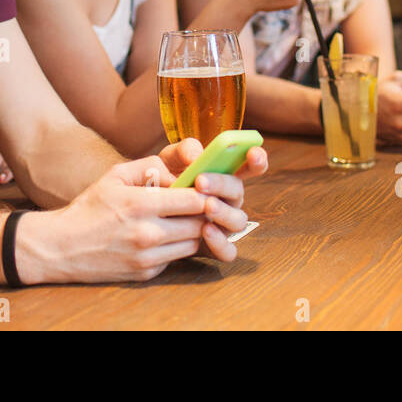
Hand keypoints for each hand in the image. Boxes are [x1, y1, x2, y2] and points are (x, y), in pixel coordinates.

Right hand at [18, 156, 214, 283]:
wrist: (61, 246)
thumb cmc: (89, 207)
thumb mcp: (115, 175)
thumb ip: (150, 165)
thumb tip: (179, 171)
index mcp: (141, 204)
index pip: (195, 200)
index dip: (205, 193)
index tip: (203, 188)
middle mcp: (148, 233)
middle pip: (200, 224)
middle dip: (204, 212)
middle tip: (199, 203)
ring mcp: (148, 257)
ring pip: (193, 243)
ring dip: (193, 230)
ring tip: (182, 218)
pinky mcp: (146, 273)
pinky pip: (176, 258)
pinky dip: (176, 246)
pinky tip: (164, 235)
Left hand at [157, 137, 266, 260]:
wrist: (144, 211)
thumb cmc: (162, 180)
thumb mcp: (169, 159)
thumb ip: (183, 151)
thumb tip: (196, 156)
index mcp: (224, 175)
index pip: (250, 165)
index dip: (257, 159)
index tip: (252, 152)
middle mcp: (229, 200)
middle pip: (238, 191)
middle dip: (222, 184)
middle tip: (201, 181)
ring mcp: (224, 224)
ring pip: (239, 221)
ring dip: (224, 213)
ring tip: (206, 206)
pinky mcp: (214, 246)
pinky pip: (228, 251)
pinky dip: (220, 242)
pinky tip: (206, 231)